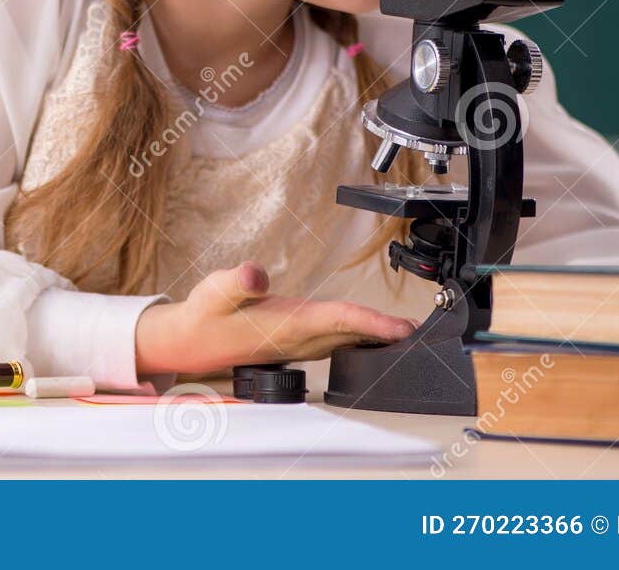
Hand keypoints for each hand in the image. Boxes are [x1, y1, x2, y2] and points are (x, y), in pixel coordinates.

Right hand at [133, 261, 416, 375]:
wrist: (192, 343)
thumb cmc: (206, 316)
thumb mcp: (215, 291)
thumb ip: (237, 281)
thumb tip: (255, 273)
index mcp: (288, 325)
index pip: (339, 322)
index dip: (373, 324)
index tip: (404, 328)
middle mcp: (301, 339)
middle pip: (355, 335)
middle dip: (389, 334)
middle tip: (426, 332)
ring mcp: (302, 343)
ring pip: (349, 341)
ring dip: (378, 337)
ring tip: (409, 333)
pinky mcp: (299, 341)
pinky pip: (339, 341)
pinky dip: (360, 335)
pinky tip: (372, 333)